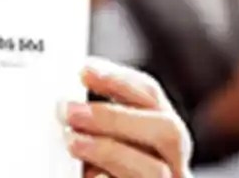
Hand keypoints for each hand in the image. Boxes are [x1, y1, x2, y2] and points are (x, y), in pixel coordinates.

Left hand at [62, 59, 191, 177]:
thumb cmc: (102, 173)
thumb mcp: (100, 144)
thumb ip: (93, 124)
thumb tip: (64, 98)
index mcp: (161, 134)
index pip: (151, 96)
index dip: (119, 79)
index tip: (84, 70)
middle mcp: (174, 163)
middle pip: (166, 131)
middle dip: (116, 117)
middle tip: (69, 111)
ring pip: (155, 171)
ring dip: (110, 151)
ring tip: (72, 143)